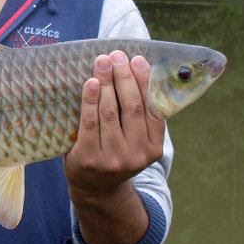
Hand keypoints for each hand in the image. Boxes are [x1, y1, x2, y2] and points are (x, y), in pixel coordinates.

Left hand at [64, 51, 164, 203]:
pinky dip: (90, 100)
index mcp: (154, 148)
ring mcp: (113, 159)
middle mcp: (137, 155)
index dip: (145, 82)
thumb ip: (139, 115)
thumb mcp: (136, 140)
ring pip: (110, 112)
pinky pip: (90, 123)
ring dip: (106, 83)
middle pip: (132, 107)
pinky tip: (90, 83)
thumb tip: (133, 69)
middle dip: (124, 77)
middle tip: (116, 55)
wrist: (95, 188)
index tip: (137, 59)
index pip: (152, 108)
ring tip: (101, 62)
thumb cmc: (115, 152)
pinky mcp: (89, 158)